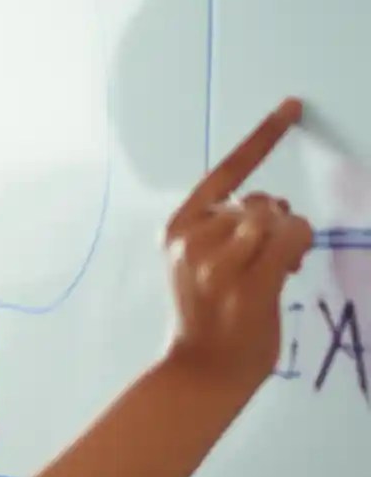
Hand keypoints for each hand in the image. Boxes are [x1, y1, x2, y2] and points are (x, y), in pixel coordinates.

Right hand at [162, 97, 313, 393]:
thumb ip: (226, 228)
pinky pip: (292, 236)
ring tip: (282, 266)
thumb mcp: (200, 262)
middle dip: (276, 222)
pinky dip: (300, 244)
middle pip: (258, 201)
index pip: (225, 172)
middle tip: (276, 256)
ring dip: (290, 238)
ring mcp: (217, 262)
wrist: (201, 370)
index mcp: (176, 230)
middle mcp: (191, 240)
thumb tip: (272, 206)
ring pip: (277, 217)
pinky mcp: (247, 282)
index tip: (293, 106)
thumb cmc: (209, 317)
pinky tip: (291, 266)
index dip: (263, 138)